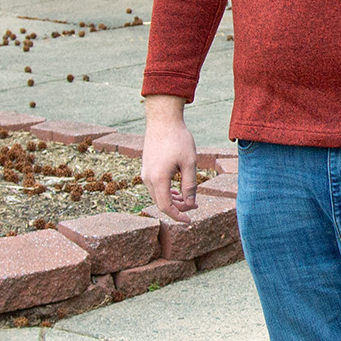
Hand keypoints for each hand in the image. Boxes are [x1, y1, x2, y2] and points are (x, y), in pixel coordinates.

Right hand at [140, 94, 198, 220]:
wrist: (162, 119)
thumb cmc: (178, 139)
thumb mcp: (189, 163)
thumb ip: (190, 185)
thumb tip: (190, 204)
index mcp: (158, 179)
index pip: (166, 207)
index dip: (178, 216)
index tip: (190, 221)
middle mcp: (147, 178)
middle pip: (161, 203)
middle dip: (178, 208)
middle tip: (195, 205)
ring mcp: (145, 172)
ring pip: (157, 195)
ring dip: (172, 200)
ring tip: (189, 198)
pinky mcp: (146, 167)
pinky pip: (155, 186)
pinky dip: (166, 191)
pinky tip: (178, 190)